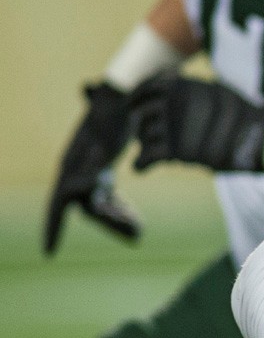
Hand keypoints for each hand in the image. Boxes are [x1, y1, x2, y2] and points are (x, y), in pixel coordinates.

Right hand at [44, 82, 141, 253]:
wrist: (127, 99)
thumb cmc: (116, 100)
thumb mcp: (109, 102)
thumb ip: (100, 99)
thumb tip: (90, 85)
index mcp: (74, 162)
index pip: (58, 199)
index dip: (52, 226)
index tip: (49, 252)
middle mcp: (76, 172)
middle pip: (88, 209)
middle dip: (109, 223)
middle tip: (136, 232)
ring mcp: (88, 176)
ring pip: (99, 210)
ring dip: (118, 221)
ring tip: (139, 231)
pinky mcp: (103, 177)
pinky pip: (108, 203)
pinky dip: (121, 212)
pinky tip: (136, 219)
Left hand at [131, 74, 263, 172]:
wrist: (258, 136)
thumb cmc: (242, 114)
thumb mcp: (217, 90)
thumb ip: (192, 88)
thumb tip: (177, 85)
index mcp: (180, 84)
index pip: (143, 88)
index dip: (135, 99)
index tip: (133, 109)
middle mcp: (172, 101)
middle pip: (139, 114)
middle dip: (139, 126)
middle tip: (144, 136)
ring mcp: (172, 125)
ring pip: (143, 136)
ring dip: (144, 145)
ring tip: (148, 151)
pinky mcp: (175, 150)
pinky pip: (147, 157)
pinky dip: (141, 164)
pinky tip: (140, 168)